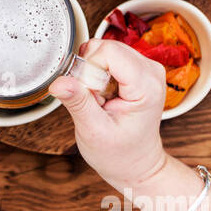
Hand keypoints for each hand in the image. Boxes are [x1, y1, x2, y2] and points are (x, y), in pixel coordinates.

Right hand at [49, 39, 169, 193]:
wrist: (136, 163)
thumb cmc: (120, 153)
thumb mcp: (94, 132)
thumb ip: (78, 103)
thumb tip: (59, 82)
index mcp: (146, 86)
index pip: (109, 52)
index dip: (89, 70)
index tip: (90, 96)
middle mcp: (151, 71)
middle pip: (106, 47)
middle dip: (90, 72)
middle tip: (94, 100)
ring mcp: (146, 68)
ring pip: (105, 49)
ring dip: (93, 73)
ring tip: (99, 100)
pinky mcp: (137, 68)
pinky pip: (107, 56)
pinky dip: (97, 73)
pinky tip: (103, 94)